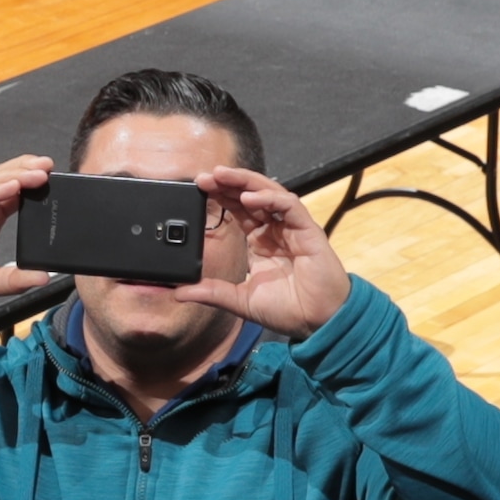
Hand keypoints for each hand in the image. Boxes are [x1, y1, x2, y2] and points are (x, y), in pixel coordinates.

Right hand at [0, 155, 55, 317]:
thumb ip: (15, 279)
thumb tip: (45, 278)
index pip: (10, 193)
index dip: (30, 184)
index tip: (54, 178)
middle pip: (1, 180)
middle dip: (26, 170)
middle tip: (50, 163)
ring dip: (14, 176)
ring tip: (39, 171)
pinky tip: (12, 186)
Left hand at [191, 167, 349, 339]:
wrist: (320, 322)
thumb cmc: (289, 310)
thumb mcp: (241, 300)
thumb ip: (212, 293)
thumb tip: (179, 292)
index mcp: (261, 242)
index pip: (238, 210)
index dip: (221, 197)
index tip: (198, 189)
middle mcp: (276, 230)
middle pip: (250, 196)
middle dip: (227, 184)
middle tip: (204, 177)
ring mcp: (292, 228)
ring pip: (268, 193)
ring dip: (245, 182)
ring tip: (221, 176)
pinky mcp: (308, 230)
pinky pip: (289, 206)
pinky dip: (269, 198)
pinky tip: (250, 198)